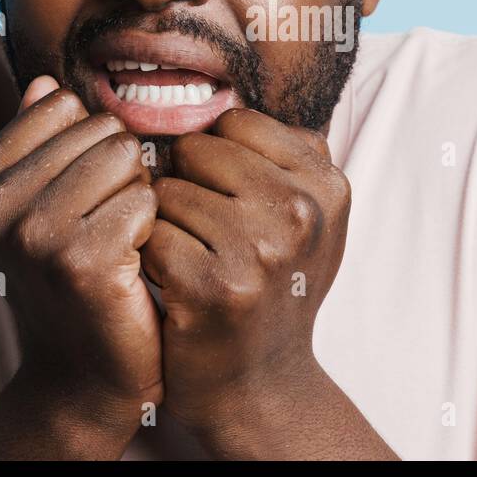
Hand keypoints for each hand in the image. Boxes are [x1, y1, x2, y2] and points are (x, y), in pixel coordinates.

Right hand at [0, 75, 162, 447]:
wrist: (86, 369)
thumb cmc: (74, 276)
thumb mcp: (41, 205)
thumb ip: (38, 141)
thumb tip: (45, 83)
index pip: (63, 103)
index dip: (89, 147)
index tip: (77, 200)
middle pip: (100, 127)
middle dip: (119, 171)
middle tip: (103, 227)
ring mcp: (32, 234)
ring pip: (126, 158)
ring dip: (138, 197)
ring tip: (118, 243)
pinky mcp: (81, 261)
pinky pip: (146, 200)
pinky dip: (152, 229)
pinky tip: (132, 266)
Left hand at [139, 108, 351, 436]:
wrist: (261, 384)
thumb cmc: (273, 285)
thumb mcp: (306, 215)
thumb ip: (280, 152)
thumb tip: (216, 93)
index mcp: (327, 182)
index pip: (234, 120)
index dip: (214, 158)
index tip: (230, 201)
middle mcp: (302, 211)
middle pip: (197, 150)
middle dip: (187, 187)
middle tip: (208, 236)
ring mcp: (260, 249)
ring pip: (167, 191)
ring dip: (165, 224)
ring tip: (194, 260)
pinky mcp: (213, 286)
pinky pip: (150, 233)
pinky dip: (149, 258)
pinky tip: (175, 285)